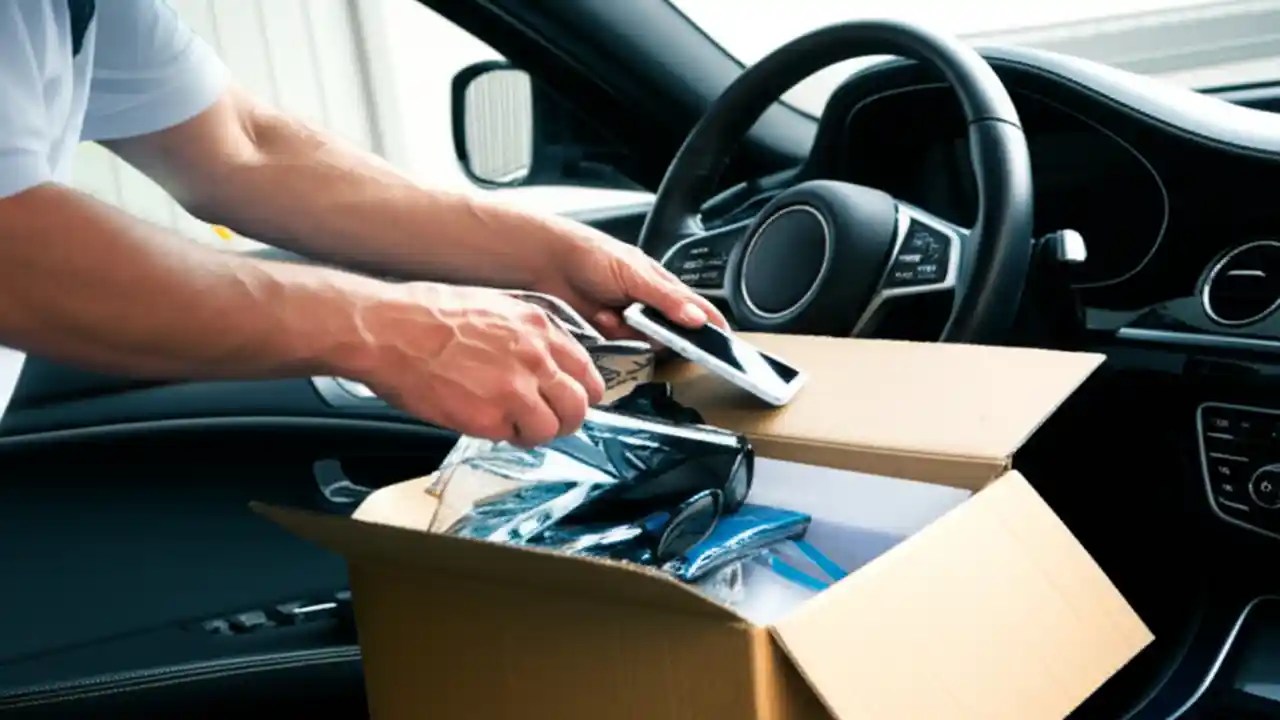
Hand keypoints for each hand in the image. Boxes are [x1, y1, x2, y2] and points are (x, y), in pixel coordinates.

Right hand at [351, 283, 605, 446]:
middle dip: (567, 419)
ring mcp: (514, 390)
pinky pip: (512, 438)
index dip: (580, 391)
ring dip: (535, 433)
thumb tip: (545, 360)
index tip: (571, 398)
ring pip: (551, 429)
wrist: (388, 331)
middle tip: (549, 422)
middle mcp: (534, 358)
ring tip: (513, 426)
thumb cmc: (427, 315)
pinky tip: (483, 421)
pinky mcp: (488, 418)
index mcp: (538, 328)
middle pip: (578, 406)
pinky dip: (502, 436)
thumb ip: (528, 335)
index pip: (585, 370)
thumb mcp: (494, 307)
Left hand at [530, 217, 727, 339]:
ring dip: (630, 332)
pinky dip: (611, 335)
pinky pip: (621, 346)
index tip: (721, 347)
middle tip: (638, 322)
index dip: (712, 328)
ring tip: (610, 313)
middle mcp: (651, 304)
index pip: (698, 310)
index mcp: (664, 286)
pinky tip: (599, 318)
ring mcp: (630, 320)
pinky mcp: (610, 333)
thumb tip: (697, 319)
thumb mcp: (635, 274)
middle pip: (673, 334)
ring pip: (646, 343)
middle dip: (658, 333)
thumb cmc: (593, 255)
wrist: (549, 263)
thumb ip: (667, 299)